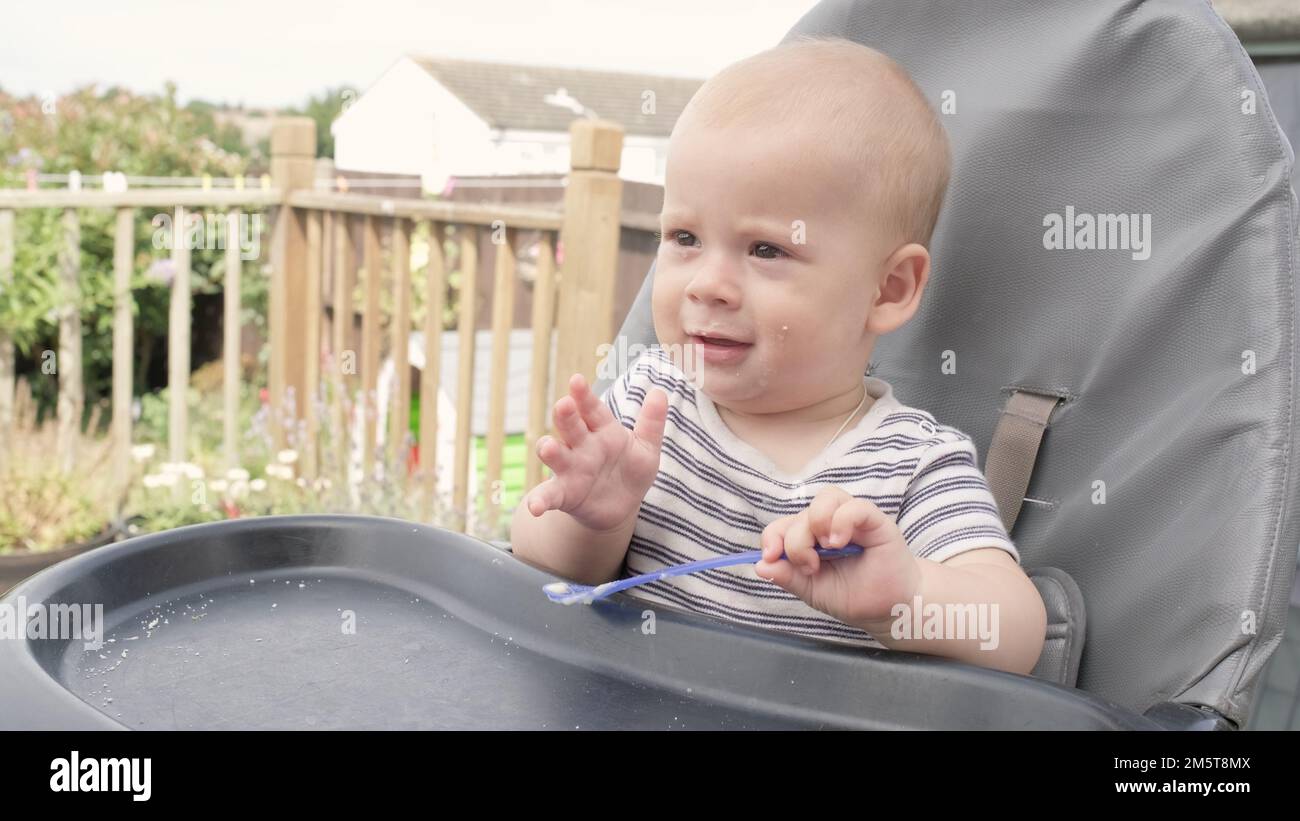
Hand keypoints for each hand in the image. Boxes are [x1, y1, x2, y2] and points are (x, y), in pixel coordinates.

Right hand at [523, 372, 667, 531]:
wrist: (621, 507)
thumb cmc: (631, 471)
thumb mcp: (646, 448)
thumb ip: (651, 422)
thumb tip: (660, 392)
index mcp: (602, 430)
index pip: (592, 409)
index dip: (584, 395)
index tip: (577, 380)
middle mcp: (582, 446)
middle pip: (570, 426)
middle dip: (566, 415)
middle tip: (564, 405)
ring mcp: (570, 469)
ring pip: (555, 455)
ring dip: (549, 450)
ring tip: (548, 447)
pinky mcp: (564, 494)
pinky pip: (548, 495)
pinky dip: (539, 500)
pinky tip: (535, 507)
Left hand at [753, 486, 921, 628]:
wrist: (889, 609)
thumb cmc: (853, 596)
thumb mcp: (812, 591)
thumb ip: (787, 577)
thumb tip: (760, 565)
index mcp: (810, 539)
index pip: (782, 525)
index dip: (772, 537)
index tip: (771, 556)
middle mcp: (829, 524)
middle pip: (801, 514)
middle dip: (796, 541)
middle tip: (810, 567)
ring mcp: (852, 520)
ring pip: (826, 498)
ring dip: (817, 522)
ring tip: (828, 550)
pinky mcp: (875, 521)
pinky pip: (855, 506)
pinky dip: (842, 520)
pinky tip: (840, 543)